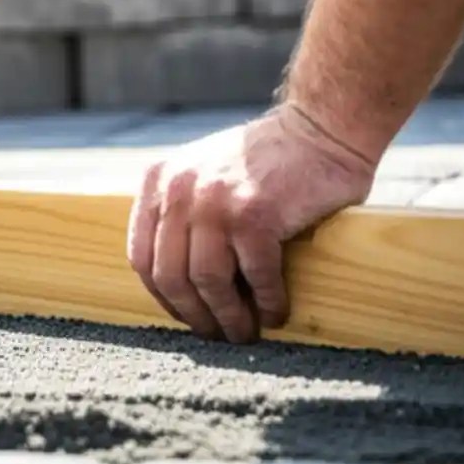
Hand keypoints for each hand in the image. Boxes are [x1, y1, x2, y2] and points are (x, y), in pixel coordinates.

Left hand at [127, 103, 376, 343]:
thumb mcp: (203, 174)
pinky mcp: (256, 214)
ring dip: (229, 317)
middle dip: (195, 316)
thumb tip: (176, 285)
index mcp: (160, 182)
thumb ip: (181, 213)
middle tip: (218, 335)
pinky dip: (266, 302)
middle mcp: (180, 190)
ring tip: (246, 332)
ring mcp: (216, 201)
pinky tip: (276, 313)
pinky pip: (255, 275)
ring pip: (208, 282)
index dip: (163, 297)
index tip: (187, 314)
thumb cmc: (267, 162)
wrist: (320, 129)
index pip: (142, 257)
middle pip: (171, 276)